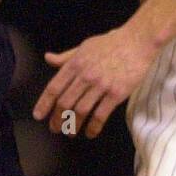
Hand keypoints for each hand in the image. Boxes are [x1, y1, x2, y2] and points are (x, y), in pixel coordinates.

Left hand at [34, 23, 159, 138]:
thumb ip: (66, 57)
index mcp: (76, 63)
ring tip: (70, 133)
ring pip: (81, 111)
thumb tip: (48, 58)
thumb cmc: (111, 43)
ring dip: (73, 125)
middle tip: (55, 128)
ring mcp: (101, 85)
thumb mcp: (84, 46)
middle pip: (65, 102)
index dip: (44, 104)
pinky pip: (100, 115)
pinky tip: (90, 133)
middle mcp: (85, 75)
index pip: (54, 87)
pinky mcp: (116, 93)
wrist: (137, 42)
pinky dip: (93, 127)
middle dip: (57, 119)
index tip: (38, 116)